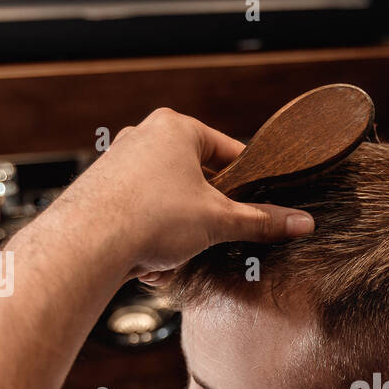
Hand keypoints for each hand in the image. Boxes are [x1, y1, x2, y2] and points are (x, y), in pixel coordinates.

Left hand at [51, 107, 314, 284]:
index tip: (257, 206)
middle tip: (214, 236)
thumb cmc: (151, 218)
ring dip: (179, 230)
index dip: (248, 182)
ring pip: (169, 199)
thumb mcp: (219, 221)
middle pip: (197, 177)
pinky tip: (150, 260)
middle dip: (208, 213)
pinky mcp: (101, 190)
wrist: (86, 243)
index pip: (229, 151)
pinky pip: (141, 213)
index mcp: (176, 128)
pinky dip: (150, 237)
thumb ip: (263, 221)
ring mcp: (118, 162)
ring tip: (177, 252)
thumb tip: (303, 223)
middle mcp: (143, 136)